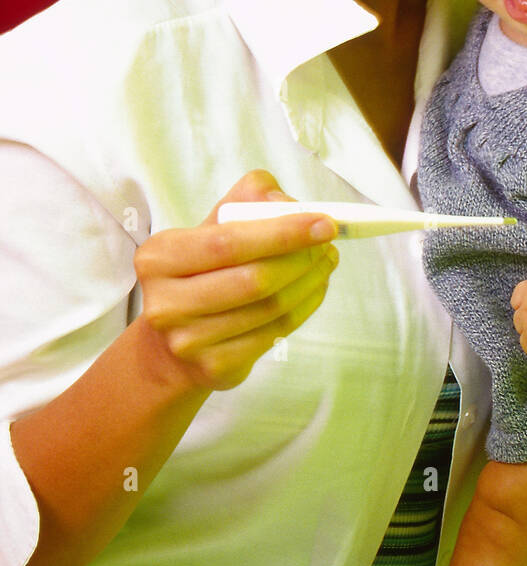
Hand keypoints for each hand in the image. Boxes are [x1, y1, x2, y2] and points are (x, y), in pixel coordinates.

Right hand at [134, 170, 339, 391]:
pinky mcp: (214, 367)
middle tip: (328, 243)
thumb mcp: (211, 226)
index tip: (324, 222)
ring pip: (270, 308)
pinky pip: (274, 333)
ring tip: (326, 261)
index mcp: (159, 257)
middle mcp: (166, 303)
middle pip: (254, 280)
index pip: (228, 243)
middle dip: (302, 258)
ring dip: (310, 281)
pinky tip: (314, 289)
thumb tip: (287, 203)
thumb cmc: (202, 270)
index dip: (282, 233)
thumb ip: (247, 198)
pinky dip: (304, 307)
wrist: (173, 341)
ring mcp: (188, 341)